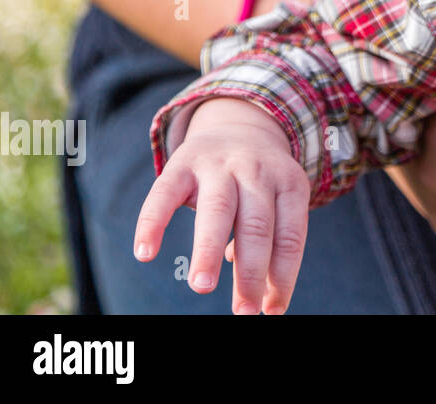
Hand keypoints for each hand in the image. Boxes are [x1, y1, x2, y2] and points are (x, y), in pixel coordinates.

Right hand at [134, 97, 309, 314]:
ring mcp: (219, 165)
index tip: (272, 311)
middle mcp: (257, 172)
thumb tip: (259, 291)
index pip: (290, 237)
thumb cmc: (259, 183)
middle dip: (250, 272)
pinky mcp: (183, 163)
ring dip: (209, 252)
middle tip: (243, 311)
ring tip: (202, 287)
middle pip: (257, 226)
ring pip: (217, 211)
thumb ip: (270, 241)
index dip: (282, 276)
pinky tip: (145, 253)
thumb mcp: (277, 202)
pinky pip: (165, 194)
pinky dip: (152, 223)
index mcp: (290, 184)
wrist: (238, 125)